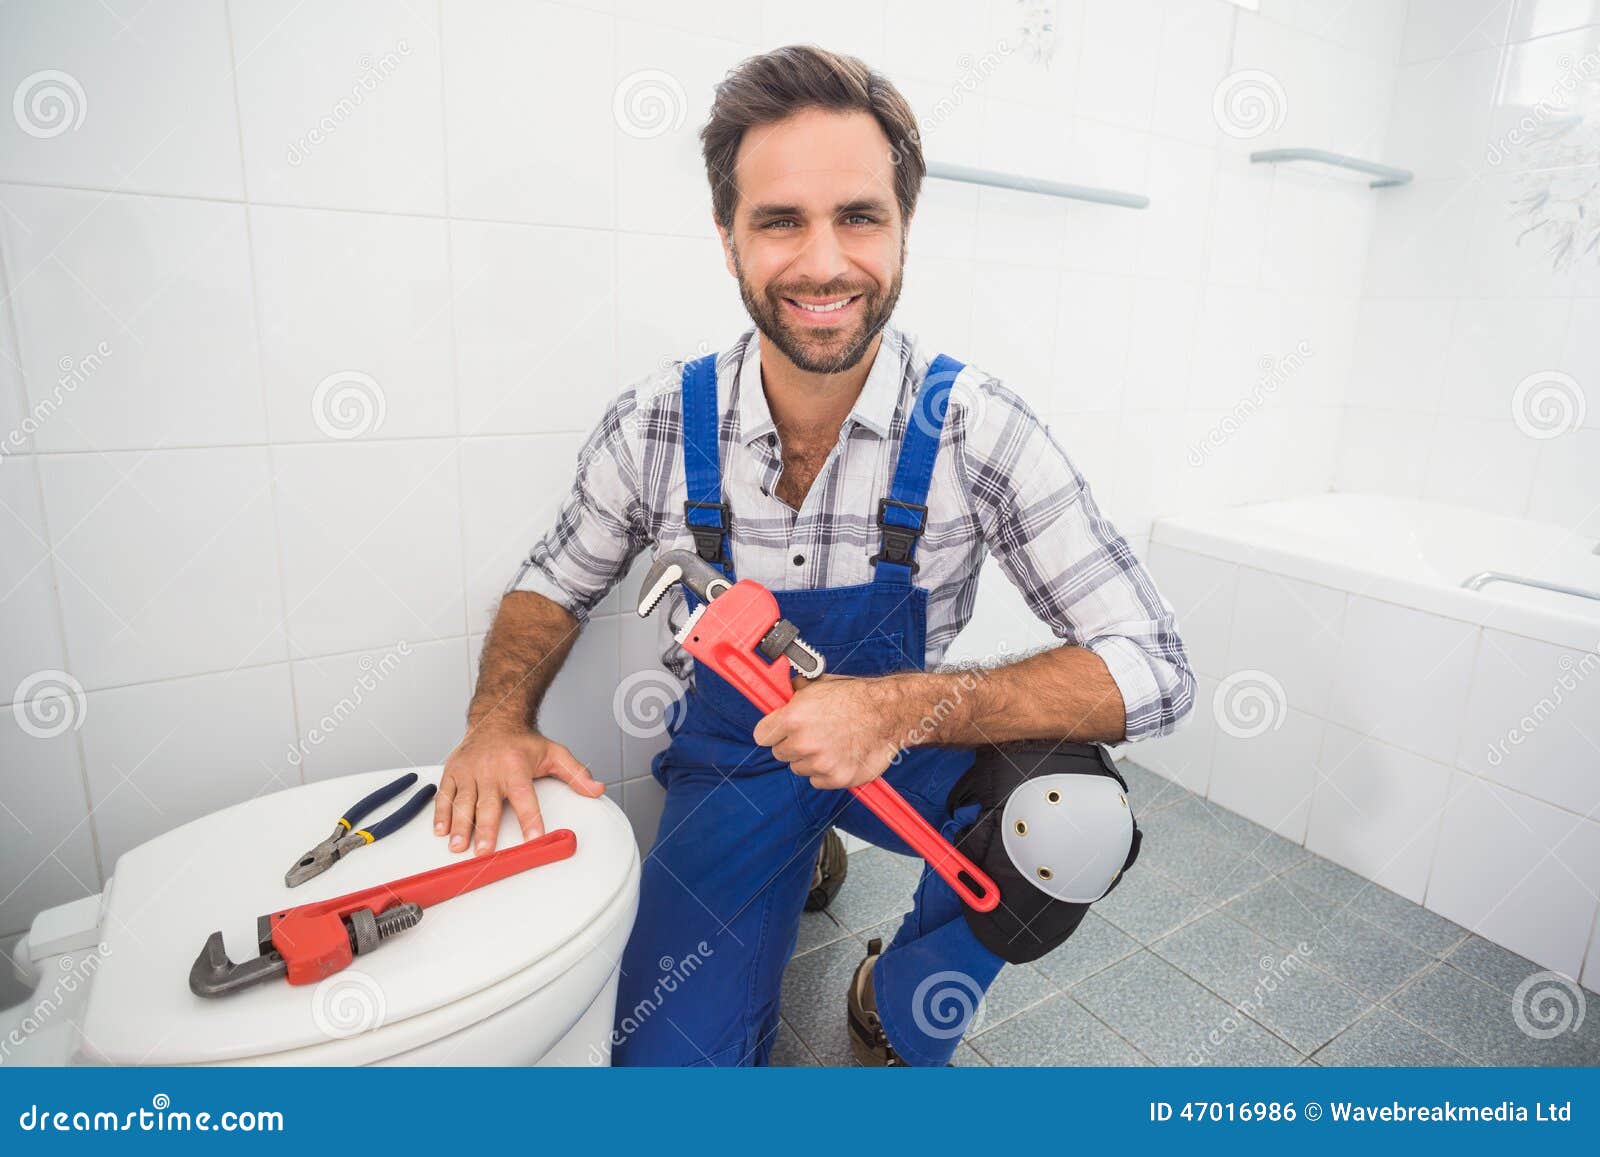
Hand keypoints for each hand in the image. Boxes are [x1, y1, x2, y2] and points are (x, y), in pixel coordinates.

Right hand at [434, 727, 604, 854]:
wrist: (495, 718)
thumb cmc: (523, 742)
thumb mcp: (555, 753)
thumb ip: (576, 774)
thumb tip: (597, 790)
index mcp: (515, 766)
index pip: (525, 796)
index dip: (530, 817)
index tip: (534, 837)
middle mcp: (490, 769)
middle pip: (488, 804)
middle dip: (486, 829)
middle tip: (484, 852)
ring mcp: (469, 771)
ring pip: (463, 802)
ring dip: (460, 826)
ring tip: (458, 847)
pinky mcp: (453, 773)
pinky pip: (445, 795)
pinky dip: (441, 814)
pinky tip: (441, 831)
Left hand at [752, 674, 904, 789]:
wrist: (889, 712)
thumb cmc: (858, 697)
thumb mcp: (820, 685)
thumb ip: (796, 693)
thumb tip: (784, 690)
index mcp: (793, 718)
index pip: (762, 736)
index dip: (772, 732)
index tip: (779, 732)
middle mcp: (803, 743)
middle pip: (781, 753)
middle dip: (792, 745)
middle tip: (812, 735)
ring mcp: (820, 763)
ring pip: (799, 768)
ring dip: (810, 759)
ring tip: (831, 744)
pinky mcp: (836, 778)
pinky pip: (817, 781)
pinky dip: (825, 772)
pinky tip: (839, 756)